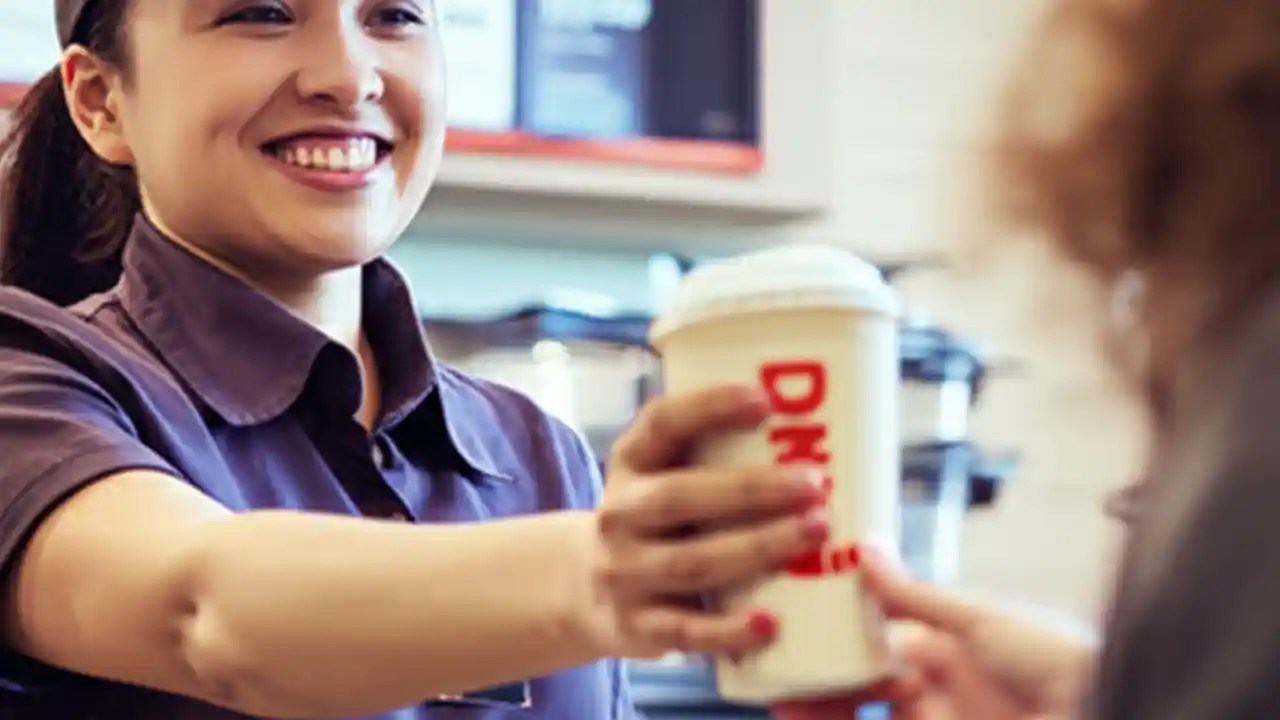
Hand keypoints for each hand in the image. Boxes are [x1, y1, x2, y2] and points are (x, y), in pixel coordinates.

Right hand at [593, 385, 829, 659]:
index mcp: (632, 462)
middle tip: (815, 484)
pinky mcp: (637, 626)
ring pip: (693, 562)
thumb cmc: (659, 519)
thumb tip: (822, 434)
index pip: (662, 424)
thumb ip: (717, 455)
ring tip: (815, 534)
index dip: (708, 408)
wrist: (586, 588)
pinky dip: (728, 630)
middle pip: (680, 497)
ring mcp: (624, 572)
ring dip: (757, 548)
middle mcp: (620, 513)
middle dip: (751, 490)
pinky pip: (686, 631)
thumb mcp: (664, 474)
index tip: (764, 401)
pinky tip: (772, 623)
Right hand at [773, 552, 1097, 719]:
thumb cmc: (1063, 661)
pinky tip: (803, 713)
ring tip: (779, 695)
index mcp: (955, 646)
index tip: (799, 614)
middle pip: (862, 680)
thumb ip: (916, 595)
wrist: (1103, 711)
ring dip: (820, 704)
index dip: (840, 628)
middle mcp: (941, 689)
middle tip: (776, 660)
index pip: (881, 635)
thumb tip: (866, 551)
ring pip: (860, 712)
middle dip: (820, 673)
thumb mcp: (981, 618)